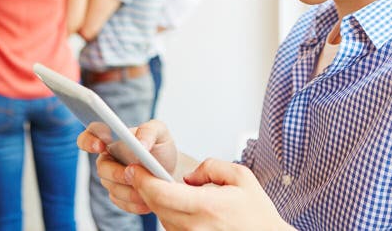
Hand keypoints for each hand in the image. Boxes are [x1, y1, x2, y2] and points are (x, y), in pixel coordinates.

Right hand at [77, 120, 178, 213]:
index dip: (89, 140)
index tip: (100, 145)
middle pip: (102, 168)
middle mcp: (107, 158)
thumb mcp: (160, 131)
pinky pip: (120, 202)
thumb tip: (140, 143)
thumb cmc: (161, 147)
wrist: (171, 171)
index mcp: (112, 137)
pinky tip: (147, 200)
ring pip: (112, 187)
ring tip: (149, 188)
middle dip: (117, 173)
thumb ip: (149, 131)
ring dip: (130, 190)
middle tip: (133, 173)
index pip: (90, 135)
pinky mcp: (117, 196)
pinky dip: (134, 202)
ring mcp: (110, 179)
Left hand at [127, 158, 293, 230]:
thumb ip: (211, 167)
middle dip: (143, 187)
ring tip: (158, 186)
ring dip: (156, 202)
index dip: (142, 179)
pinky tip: (175, 204)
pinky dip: (168, 214)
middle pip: (155, 206)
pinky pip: (171, 228)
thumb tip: (188, 176)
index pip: (160, 193)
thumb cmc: (257, 213)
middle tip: (138, 172)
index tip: (134, 168)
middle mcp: (196, 227)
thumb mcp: (241, 177)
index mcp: (207, 206)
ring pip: (161, 218)